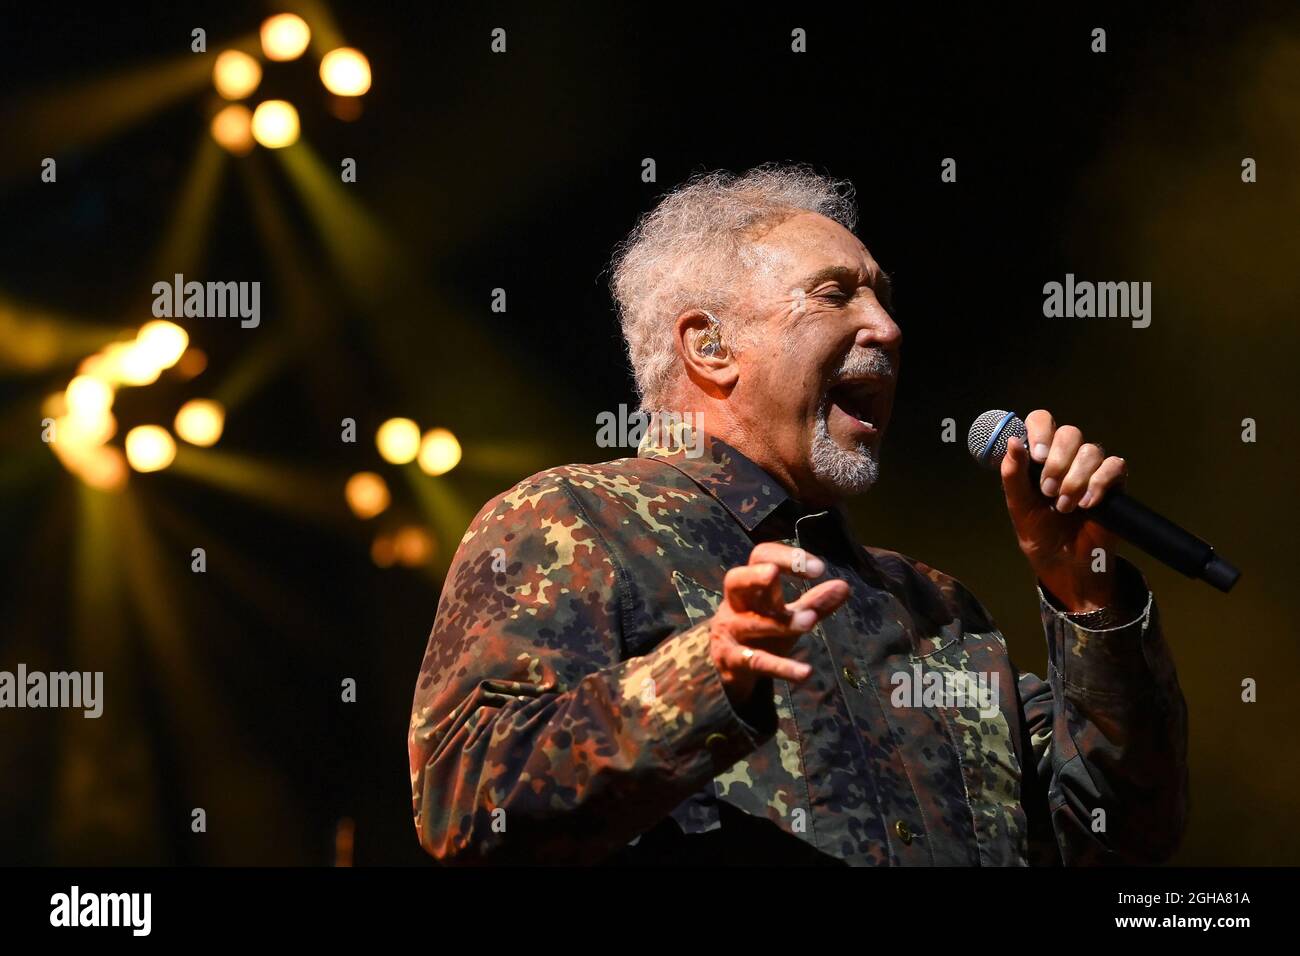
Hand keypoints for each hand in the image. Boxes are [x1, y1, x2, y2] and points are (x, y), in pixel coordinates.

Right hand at [708, 543, 849, 703]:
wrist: (730, 672)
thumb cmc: (761, 633)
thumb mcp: (787, 616)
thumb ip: (814, 603)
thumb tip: (844, 586)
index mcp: (749, 586)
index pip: (761, 557)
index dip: (787, 558)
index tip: (819, 568)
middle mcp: (735, 604)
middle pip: (737, 580)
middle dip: (756, 576)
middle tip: (775, 574)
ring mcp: (730, 632)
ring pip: (752, 623)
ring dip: (781, 622)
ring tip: (811, 621)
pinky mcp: (732, 661)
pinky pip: (757, 661)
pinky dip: (782, 667)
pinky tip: (806, 672)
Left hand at [1000, 410, 1127, 611]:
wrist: (1065, 563)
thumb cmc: (1040, 533)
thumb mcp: (1019, 505)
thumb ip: (1014, 474)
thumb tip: (1012, 441)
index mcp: (1041, 456)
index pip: (1042, 420)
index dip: (1040, 430)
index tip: (1037, 456)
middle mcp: (1067, 457)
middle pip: (1070, 433)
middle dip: (1057, 462)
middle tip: (1048, 491)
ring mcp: (1092, 469)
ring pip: (1091, 451)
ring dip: (1075, 480)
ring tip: (1065, 506)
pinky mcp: (1113, 484)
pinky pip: (1113, 467)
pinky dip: (1099, 484)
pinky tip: (1087, 504)